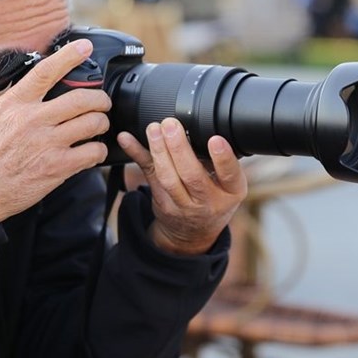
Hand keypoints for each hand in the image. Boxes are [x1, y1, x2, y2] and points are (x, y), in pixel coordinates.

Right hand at [0, 40, 111, 220]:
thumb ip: (10, 97)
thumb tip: (25, 81)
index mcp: (16, 103)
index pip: (46, 71)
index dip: (69, 55)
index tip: (84, 47)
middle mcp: (33, 119)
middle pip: (82, 98)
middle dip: (100, 99)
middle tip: (101, 103)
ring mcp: (47, 143)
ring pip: (93, 123)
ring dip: (102, 123)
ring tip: (98, 125)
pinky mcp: (57, 167)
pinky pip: (92, 152)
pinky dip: (97, 150)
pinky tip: (92, 150)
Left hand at [117, 117, 246, 254]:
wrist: (193, 233)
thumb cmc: (214, 198)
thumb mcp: (229, 185)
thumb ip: (219, 161)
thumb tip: (204, 125)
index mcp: (231, 192)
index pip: (230, 175)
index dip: (223, 158)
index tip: (215, 139)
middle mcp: (207, 201)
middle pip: (192, 176)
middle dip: (179, 148)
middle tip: (171, 125)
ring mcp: (182, 205)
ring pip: (168, 178)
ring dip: (158, 151)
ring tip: (154, 129)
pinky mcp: (161, 200)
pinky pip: (148, 174)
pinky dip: (136, 153)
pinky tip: (126, 139)